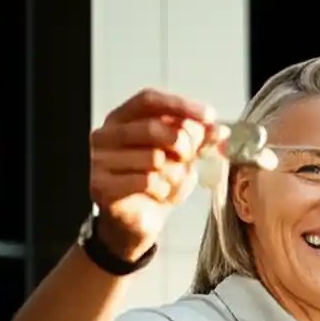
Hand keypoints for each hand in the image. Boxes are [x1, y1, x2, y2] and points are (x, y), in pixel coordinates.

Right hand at [87, 88, 224, 259]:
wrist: (138, 221)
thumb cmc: (157, 182)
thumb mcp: (182, 156)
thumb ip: (198, 140)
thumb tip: (220, 130)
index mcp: (122, 119)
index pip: (149, 100)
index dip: (180, 105)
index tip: (209, 116)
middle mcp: (105, 134)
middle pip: (154, 128)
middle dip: (183, 146)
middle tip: (188, 159)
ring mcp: (99, 160)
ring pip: (154, 158)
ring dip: (174, 174)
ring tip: (170, 182)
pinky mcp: (101, 185)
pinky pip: (146, 181)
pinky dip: (163, 190)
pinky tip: (158, 195)